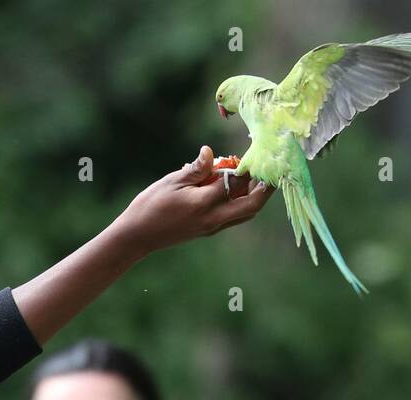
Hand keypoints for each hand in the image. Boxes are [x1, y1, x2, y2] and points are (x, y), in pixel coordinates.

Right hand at [113, 146, 272, 257]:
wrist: (138, 236)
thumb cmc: (150, 206)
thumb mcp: (172, 182)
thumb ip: (196, 169)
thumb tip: (210, 152)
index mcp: (204, 204)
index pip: (235, 183)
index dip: (246, 167)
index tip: (255, 152)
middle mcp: (213, 219)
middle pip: (251, 206)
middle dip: (265, 189)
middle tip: (272, 171)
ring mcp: (212, 227)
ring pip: (245, 214)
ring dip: (255, 197)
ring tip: (258, 178)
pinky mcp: (208, 230)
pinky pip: (233, 217)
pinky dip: (240, 202)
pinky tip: (236, 188)